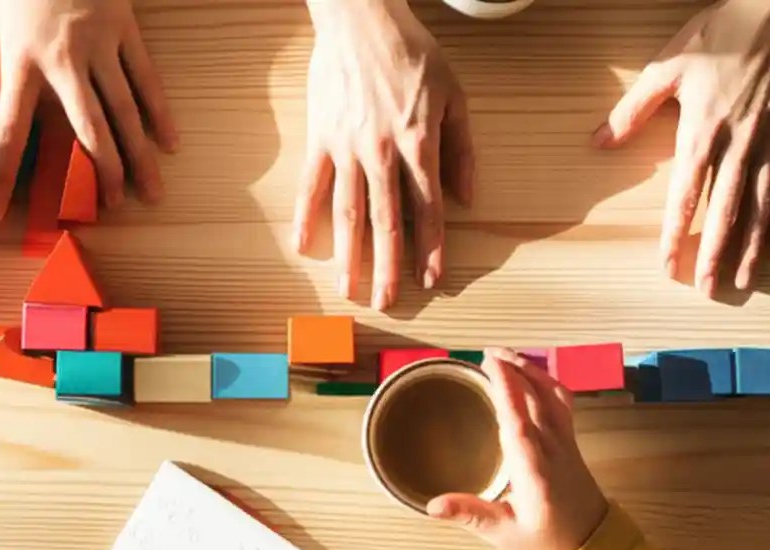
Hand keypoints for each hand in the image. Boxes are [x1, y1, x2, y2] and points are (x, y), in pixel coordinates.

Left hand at [0, 0, 178, 221]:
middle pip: (85, 128)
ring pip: (123, 109)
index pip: (7, 129)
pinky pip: (146, 78)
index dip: (1, 175)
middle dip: (99, 172)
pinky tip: (170, 143)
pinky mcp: (125, 29)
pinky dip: (160, 112)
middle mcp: (62, 59)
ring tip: (148, 191)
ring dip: (137, 155)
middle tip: (109, 210)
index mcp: (20, 59)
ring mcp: (99, 44)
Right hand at [294, 0, 473, 310]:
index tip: (432, 279)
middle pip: (385, 221)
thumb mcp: (454, 95)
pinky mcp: (319, 137)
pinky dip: (306, 216)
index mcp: (418, 143)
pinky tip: (302, 245)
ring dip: (348, 255)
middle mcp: (381, 152)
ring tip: (347, 289)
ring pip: (348, 211)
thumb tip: (468, 198)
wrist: (361, 20)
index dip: (431, 247)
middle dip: (388, 266)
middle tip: (386, 302)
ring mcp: (346, 147)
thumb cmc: (412, 54)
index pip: (427, 208)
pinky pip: (311, 184)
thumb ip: (461, 150)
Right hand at [429, 348, 608, 549]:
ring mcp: (566, 444)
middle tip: (489, 353)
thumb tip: (433, 506)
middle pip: (538, 399)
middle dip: (516, 370)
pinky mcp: (571, 444)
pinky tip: (533, 378)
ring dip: (533, 372)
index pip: (519, 422)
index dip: (506, 389)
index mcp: (534, 472)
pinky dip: (547, 384)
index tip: (491, 363)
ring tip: (509, 357)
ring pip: (554, 397)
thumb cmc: (548, 543)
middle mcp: (553, 451)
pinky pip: (562, 404)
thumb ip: (470, 515)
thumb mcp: (504, 534)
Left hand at [594, 0, 769, 295]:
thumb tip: (597, 142)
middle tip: (705, 290)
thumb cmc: (720, 35)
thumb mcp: (667, 65)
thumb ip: (632, 109)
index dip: (675, 235)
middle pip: (726, 212)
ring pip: (763, 207)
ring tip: (744, 281)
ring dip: (753, 248)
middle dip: (714, 255)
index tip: (666, 266)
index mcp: (704, 131)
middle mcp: (740, 144)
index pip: (686, 195)